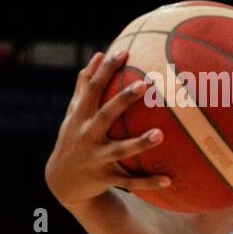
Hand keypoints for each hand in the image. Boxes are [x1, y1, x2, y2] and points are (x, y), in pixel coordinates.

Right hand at [44, 50, 170, 205]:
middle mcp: (87, 135)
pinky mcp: (107, 178)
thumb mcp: (75, 112)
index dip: (106, 70)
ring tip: (161, 134)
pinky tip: (169, 180)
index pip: (93, 88)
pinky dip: (148, 182)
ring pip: (120, 150)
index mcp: (81, 116)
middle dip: (123, 100)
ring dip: (140, 143)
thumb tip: (100, 54)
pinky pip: (130, 181)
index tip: (123, 51)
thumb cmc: (75, 136)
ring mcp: (97, 157)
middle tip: (145, 84)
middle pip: (106, 114)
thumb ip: (86, 85)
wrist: (63, 181)